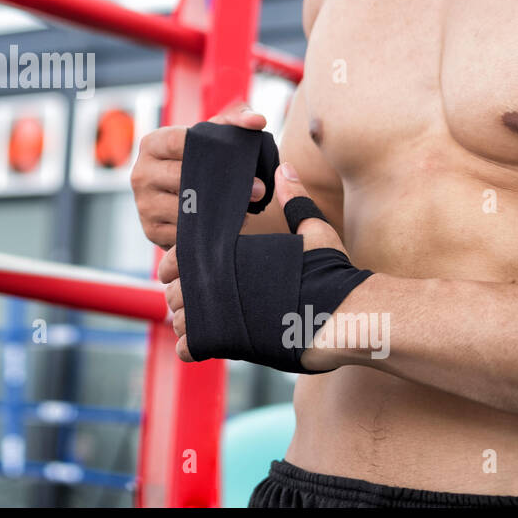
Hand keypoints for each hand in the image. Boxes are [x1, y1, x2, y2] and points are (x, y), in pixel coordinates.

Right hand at [132, 99, 267, 249]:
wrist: (186, 194)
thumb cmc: (202, 160)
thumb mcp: (214, 136)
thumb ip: (237, 120)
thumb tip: (257, 121)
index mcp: (152, 145)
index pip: (177, 142)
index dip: (209, 149)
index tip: (241, 160)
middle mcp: (140, 173)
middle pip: (182, 177)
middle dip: (223, 185)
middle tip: (257, 190)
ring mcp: (143, 204)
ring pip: (184, 209)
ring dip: (219, 212)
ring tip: (246, 209)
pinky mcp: (151, 230)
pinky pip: (183, 233)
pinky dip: (207, 233)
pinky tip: (226, 227)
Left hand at [160, 160, 348, 364]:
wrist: (343, 316)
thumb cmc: (330, 274)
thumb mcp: (314, 230)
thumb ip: (294, 201)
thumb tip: (286, 170)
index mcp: (228, 253)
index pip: (176, 259)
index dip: (178, 268)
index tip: (190, 275)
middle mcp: (215, 282)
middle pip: (174, 291)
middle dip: (183, 296)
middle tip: (202, 302)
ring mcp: (217, 315)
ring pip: (180, 320)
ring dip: (188, 323)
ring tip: (206, 324)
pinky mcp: (224, 345)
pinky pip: (189, 348)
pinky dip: (192, 347)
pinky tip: (207, 344)